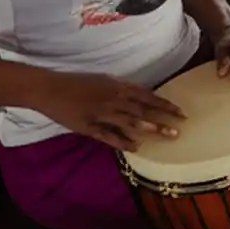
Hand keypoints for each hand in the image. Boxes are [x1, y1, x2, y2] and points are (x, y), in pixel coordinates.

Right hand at [32, 72, 184, 151]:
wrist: (49, 89)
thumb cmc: (78, 82)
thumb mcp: (104, 80)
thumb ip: (122, 89)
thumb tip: (141, 96)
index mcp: (117, 86)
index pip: (147, 96)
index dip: (164, 104)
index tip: (180, 112)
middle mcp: (112, 99)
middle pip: (142, 110)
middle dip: (163, 119)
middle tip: (180, 128)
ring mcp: (101, 114)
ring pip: (130, 122)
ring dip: (150, 129)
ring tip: (167, 135)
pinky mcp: (89, 127)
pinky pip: (109, 136)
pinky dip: (123, 142)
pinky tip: (137, 147)